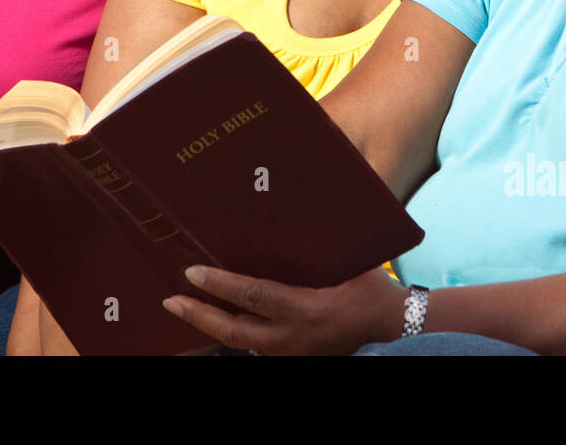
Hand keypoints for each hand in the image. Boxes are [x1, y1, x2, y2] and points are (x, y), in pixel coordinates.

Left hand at [162, 264, 407, 355]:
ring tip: (185, 309)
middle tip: (171, 301)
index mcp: (307, 311)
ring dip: (210, 326)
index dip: (220, 285)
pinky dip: (231, 333)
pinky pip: (254, 346)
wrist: (394, 331)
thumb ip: (316, 245)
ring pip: (240, 344)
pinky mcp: (294, 357)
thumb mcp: (347, 263)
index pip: (253, 297)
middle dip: (198, 316)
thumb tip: (292, 208)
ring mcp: (292, 353)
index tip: (192, 273)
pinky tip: (217, 319)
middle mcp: (294, 338)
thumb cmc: (372, 290)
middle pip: (233, 331)